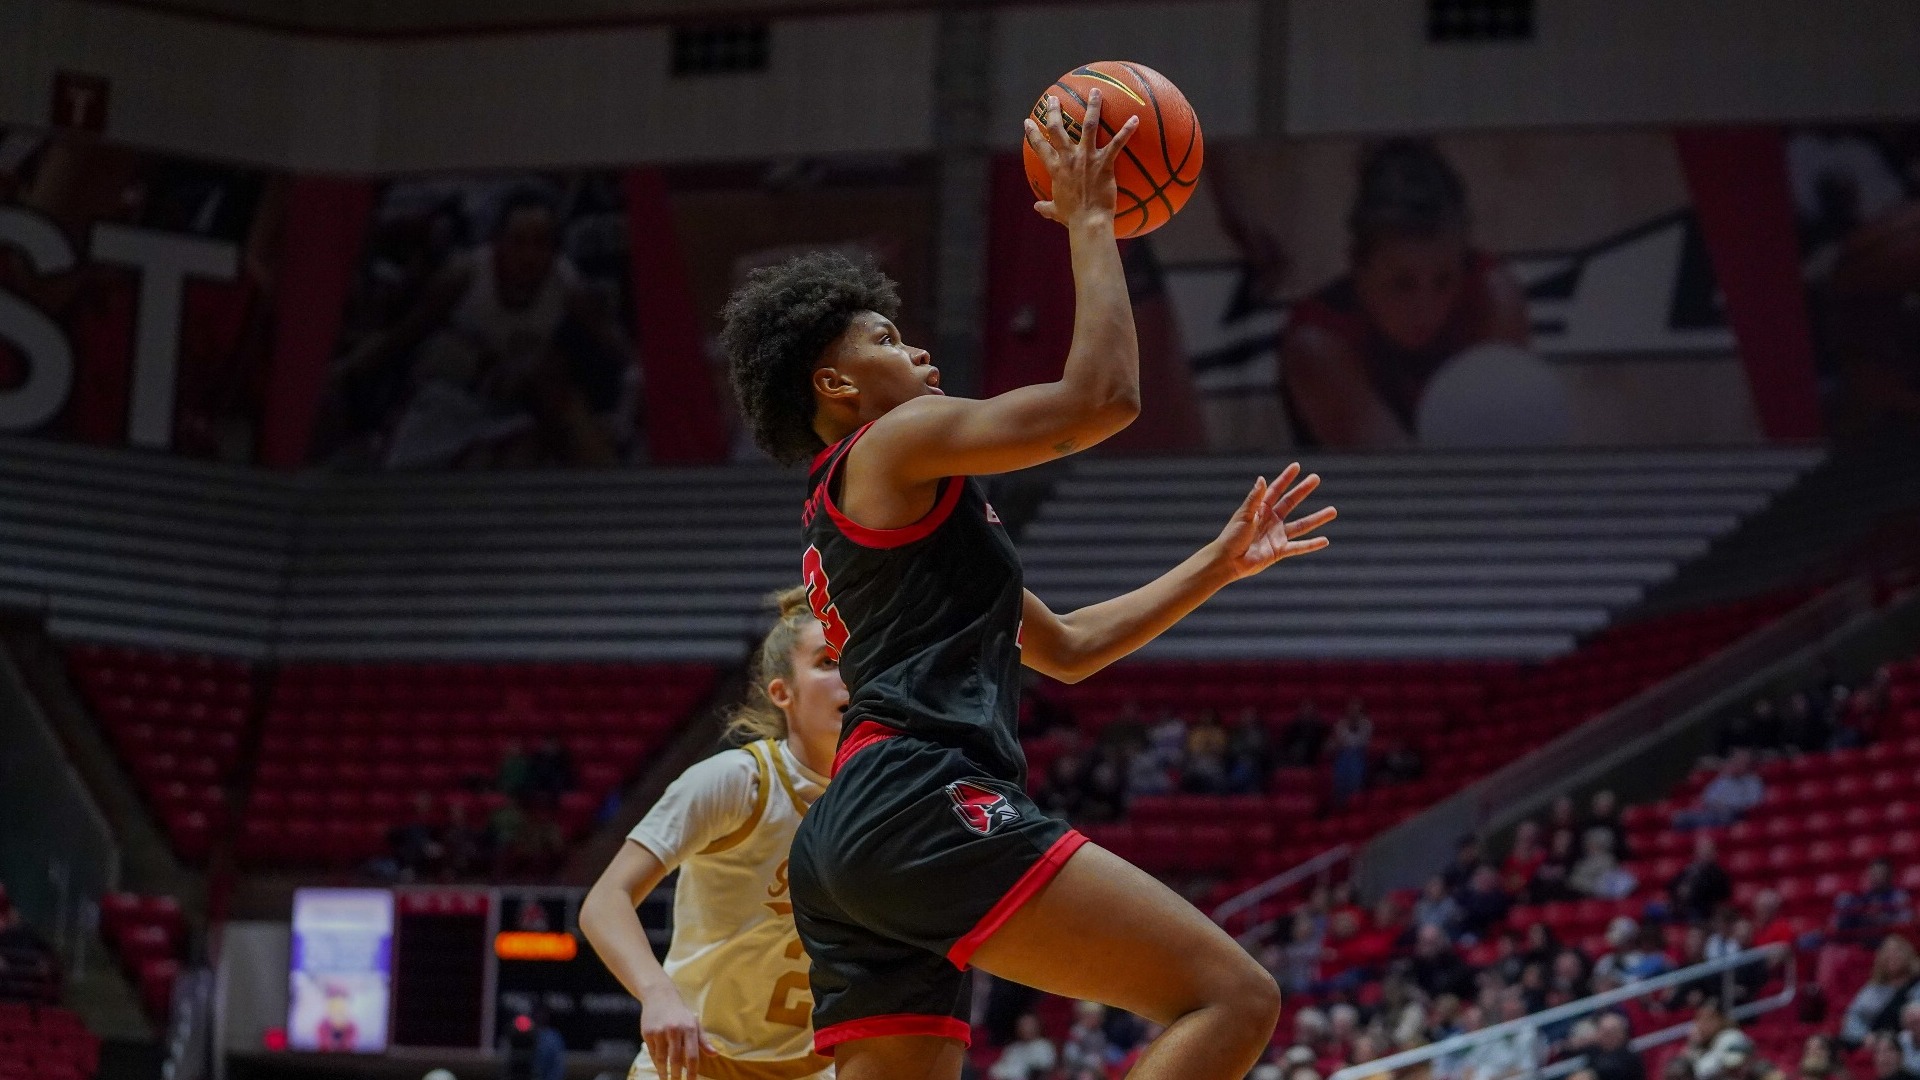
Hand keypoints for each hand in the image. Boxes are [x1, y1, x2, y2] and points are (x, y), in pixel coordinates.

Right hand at [641, 988, 714, 1079]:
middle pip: (676, 1059)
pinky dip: (656, 1062)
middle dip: (677, 1076)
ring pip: (662, 1058)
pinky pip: (652, 1052)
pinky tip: (659, 1068)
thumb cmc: (680, 1013)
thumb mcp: (694, 1023)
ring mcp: (660, 1031)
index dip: (692, 1072)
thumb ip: (704, 1041)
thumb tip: (715, 1055)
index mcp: (690, 1028)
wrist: (660, 996)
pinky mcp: (648, 1032)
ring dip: (664, 1073)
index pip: (692, 1055)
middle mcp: (675, 1030)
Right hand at [1024, 89, 1139, 227]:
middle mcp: (1069, 159)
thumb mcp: (1056, 211)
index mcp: (1056, 169)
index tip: (1028, 121)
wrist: (1089, 222)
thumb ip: (1046, 207)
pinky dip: (1127, 130)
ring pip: (1088, 126)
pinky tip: (1135, 119)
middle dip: (1053, 111)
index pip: (1040, 147)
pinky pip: (1117, 143)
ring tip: (1096, 91)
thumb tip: (1037, 207)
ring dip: (1092, 107)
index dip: (1032, 133)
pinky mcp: (1104, 163)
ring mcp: (1087, 159)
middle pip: (1057, 129)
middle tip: (1053, 98)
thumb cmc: (1073, 218)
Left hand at [1208, 463, 1335, 581]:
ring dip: (1317, 518)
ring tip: (1333, 510)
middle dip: (1303, 491)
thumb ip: (1255, 499)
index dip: (1286, 478)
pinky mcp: (1279, 551)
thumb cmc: (1231, 537)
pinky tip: (1325, 540)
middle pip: (1291, 502)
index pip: (1276, 490)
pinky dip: (1312, 545)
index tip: (1297, 466)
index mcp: (1260, 509)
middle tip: (1316, 478)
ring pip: (1301, 525)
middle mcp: (1271, 520)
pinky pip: (1299, 547)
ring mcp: (1276, 536)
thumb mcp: (1244, 515)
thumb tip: (1262, 479)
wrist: (1227, 561)